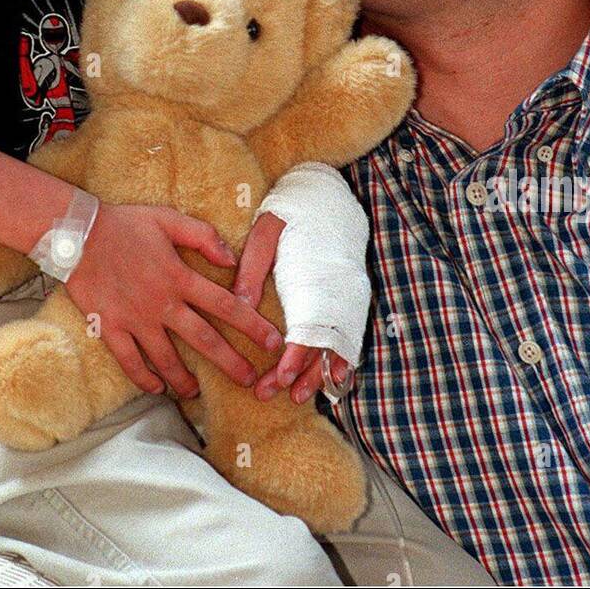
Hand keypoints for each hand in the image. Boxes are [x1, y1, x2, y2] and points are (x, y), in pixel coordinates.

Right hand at [67, 202, 283, 398]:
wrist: (77, 234)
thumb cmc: (125, 224)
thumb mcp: (168, 219)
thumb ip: (204, 237)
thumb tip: (232, 259)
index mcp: (179, 277)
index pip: (225, 305)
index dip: (252, 325)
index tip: (273, 342)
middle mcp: (161, 303)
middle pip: (203, 340)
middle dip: (231, 363)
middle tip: (251, 380)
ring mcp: (135, 319)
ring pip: (166, 359)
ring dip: (185, 380)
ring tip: (197, 394)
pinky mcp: (110, 328)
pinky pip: (129, 362)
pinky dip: (144, 379)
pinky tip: (156, 389)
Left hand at [233, 210, 350, 401]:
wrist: (330, 192)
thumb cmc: (295, 210)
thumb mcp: (269, 229)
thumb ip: (254, 266)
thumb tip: (240, 303)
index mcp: (316, 280)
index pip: (308, 331)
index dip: (293, 359)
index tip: (277, 378)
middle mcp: (337, 294)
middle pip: (322, 348)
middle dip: (299, 376)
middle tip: (271, 394)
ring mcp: (347, 298)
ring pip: (338, 348)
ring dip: (318, 375)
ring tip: (295, 396)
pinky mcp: (349, 298)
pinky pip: (348, 336)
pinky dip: (339, 360)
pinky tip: (328, 379)